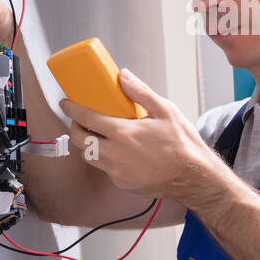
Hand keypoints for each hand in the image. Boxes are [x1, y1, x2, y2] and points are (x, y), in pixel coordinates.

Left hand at [57, 68, 223, 201]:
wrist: (194, 176)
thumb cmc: (182, 144)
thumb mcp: (165, 111)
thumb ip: (140, 93)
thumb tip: (123, 76)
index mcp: (123, 133)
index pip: (86, 118)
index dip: (71, 109)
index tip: (65, 102)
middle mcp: (115, 154)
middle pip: (78, 140)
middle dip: (74, 127)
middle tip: (80, 119)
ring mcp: (116, 171)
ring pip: (88, 156)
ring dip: (87, 144)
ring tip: (99, 134)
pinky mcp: (121, 182)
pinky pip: (104, 168)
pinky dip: (105, 157)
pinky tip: (118, 150)